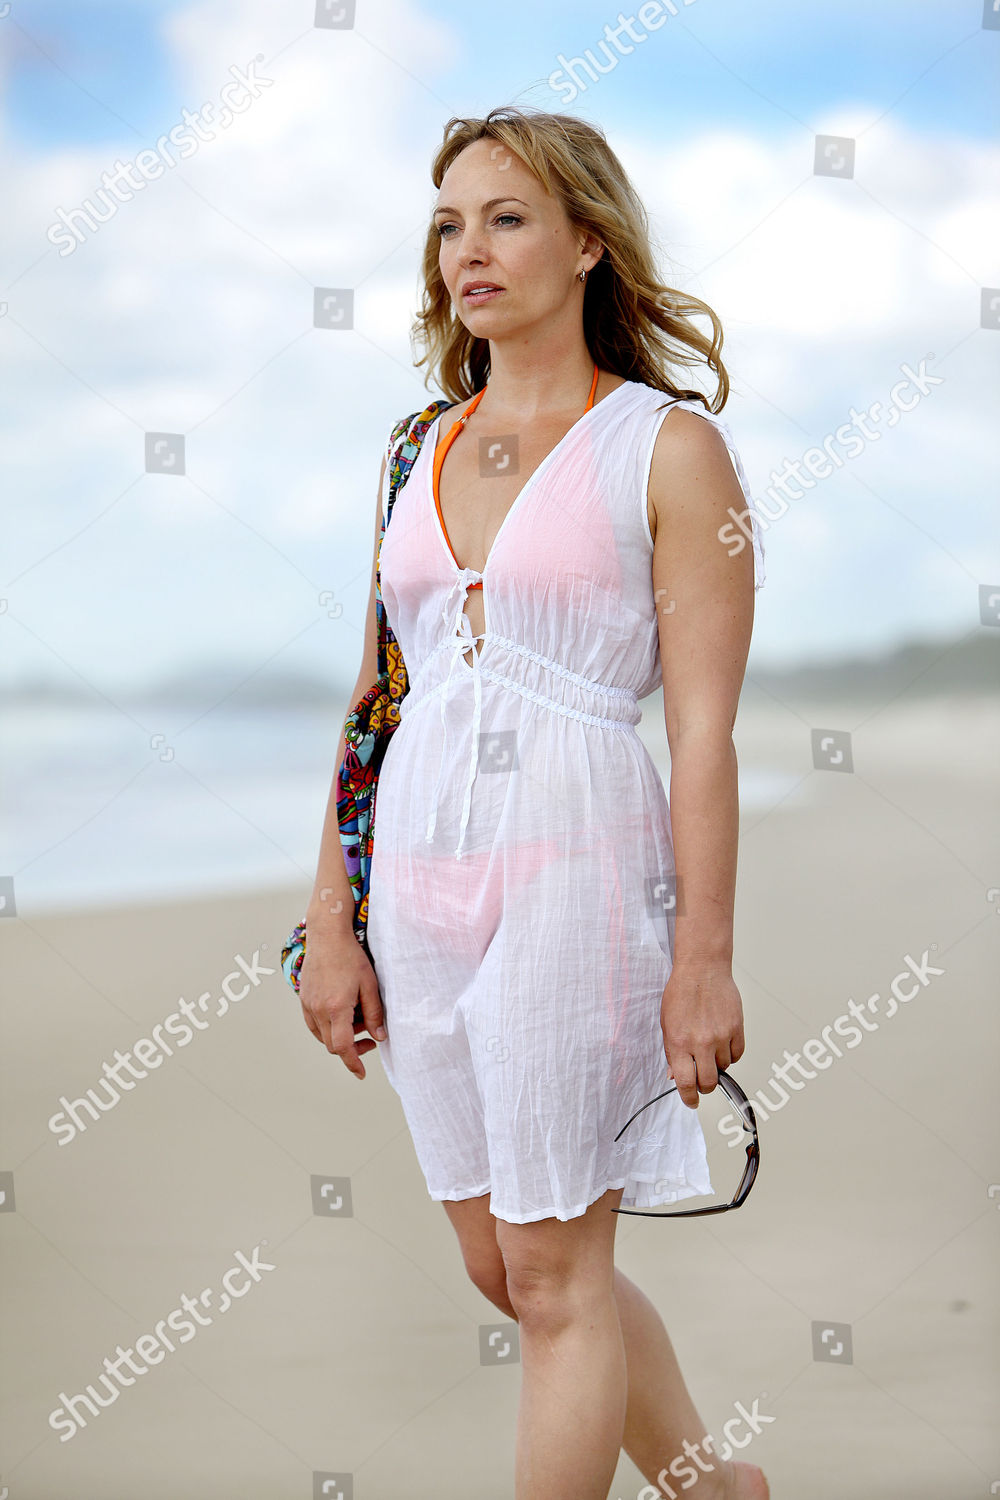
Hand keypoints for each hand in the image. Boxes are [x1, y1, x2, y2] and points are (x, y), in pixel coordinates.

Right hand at [298, 928, 385, 1080]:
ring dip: (340, 1035)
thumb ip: (375, 1013)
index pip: (342, 1047)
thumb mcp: (370, 985)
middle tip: (369, 1032)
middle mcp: (318, 1009)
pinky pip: (314, 1024)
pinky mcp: (304, 999)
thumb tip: (380, 1037)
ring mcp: (308, 1004)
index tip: (361, 1073)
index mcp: (336, 1008)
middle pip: (332, 1044)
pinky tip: (341, 1013)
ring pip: (322, 1035)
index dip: (353, 1063)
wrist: (327, 936)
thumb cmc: (351, 957)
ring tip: (356, 1016)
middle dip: (352, 1046)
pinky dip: (327, 1027)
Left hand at [660, 957, 745, 1108]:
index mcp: (678, 1043)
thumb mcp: (666, 1024)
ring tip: (709, 1047)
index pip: (685, 1083)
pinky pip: (737, 1054)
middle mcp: (700, 1042)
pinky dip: (730, 1054)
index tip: (691, 1101)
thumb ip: (672, 1052)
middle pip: (708, 1082)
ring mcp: (721, 1036)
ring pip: (724, 1068)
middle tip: (702, 1081)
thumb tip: (675, 1076)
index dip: (688, 1097)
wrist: (702, 969)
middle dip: (704, 1087)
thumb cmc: (681, 993)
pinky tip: (722, 1042)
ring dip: (717, 1065)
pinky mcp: (737, 1029)